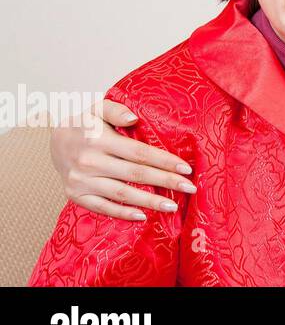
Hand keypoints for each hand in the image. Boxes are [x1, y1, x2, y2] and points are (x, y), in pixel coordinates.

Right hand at [49, 98, 195, 219]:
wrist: (54, 139)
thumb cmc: (85, 123)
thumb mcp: (97, 108)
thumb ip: (115, 109)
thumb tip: (133, 118)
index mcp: (98, 140)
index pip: (139, 153)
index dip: (164, 161)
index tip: (186, 168)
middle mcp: (89, 162)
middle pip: (135, 174)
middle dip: (165, 182)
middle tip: (190, 188)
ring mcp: (81, 181)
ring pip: (121, 194)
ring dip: (149, 202)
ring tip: (173, 206)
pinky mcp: (75, 195)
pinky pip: (101, 207)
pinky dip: (122, 213)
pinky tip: (143, 216)